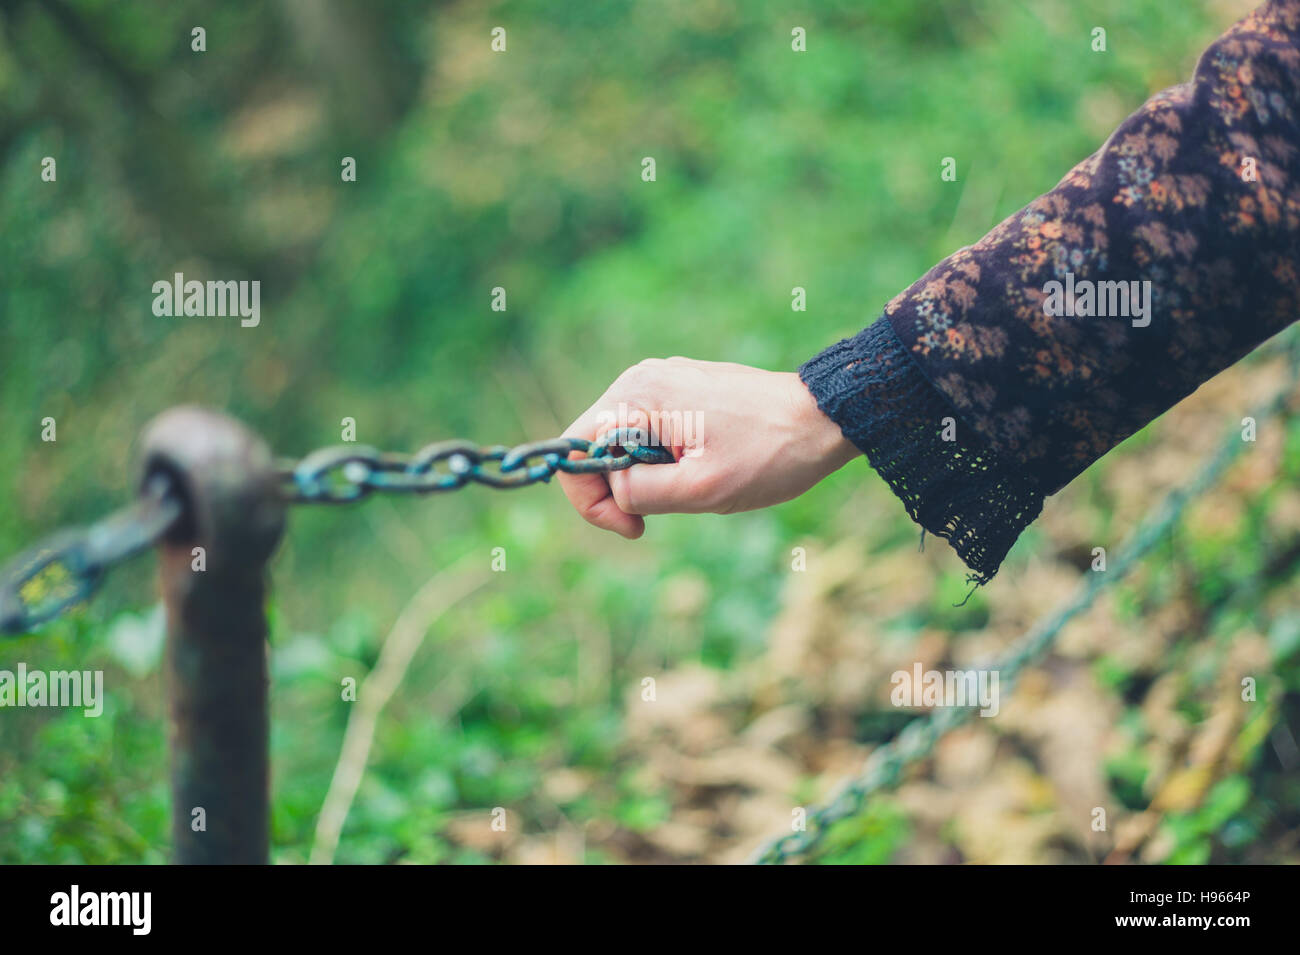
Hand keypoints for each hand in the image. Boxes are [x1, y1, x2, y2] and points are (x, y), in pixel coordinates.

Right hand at [556, 357, 857, 537]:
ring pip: (622, 443)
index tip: (636, 528)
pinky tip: (703, 464)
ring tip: (693, 482)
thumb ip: (639, 491)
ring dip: (645, 475)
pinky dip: (663, 459)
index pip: (573, 452)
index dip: (592, 502)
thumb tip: (610, 488)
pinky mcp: (681, 387)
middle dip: (620, 489)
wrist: (826, 418)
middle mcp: (640, 380)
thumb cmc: (769, 455)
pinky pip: (648, 432)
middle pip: (593, 446)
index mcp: (637, 398)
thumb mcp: (700, 490)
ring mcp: (661, 380)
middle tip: (665, 513)